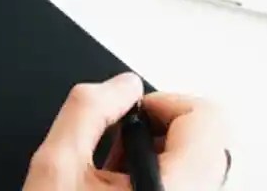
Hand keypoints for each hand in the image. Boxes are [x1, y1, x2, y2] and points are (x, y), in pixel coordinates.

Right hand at [25, 73, 228, 190]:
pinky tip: (122, 187)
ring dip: (162, 152)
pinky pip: (192, 182)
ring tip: (115, 171)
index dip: (165, 102)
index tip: (132, 110)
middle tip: (120, 137)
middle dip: (162, 126)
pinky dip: (164, 172)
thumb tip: (120, 86)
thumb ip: (88, 111)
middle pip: (211, 137)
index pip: (207, 118)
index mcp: (176, 188)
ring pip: (202, 161)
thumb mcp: (55, 169)